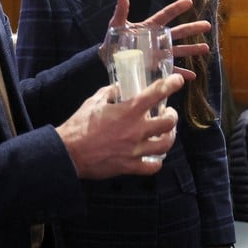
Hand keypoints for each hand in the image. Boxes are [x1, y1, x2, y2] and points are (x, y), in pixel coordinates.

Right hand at [58, 72, 183, 178]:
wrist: (68, 153)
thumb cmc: (79, 126)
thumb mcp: (93, 102)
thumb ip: (109, 92)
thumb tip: (119, 87)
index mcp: (128, 111)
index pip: (156, 93)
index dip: (171, 84)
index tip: (178, 80)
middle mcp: (136, 130)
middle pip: (169, 122)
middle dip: (172, 115)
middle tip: (168, 112)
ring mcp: (135, 150)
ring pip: (166, 144)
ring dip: (169, 136)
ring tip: (166, 133)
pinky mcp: (130, 166)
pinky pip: (153, 166)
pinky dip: (156, 161)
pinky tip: (153, 156)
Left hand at [108, 0, 210, 78]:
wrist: (108, 59)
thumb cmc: (112, 40)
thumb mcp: (117, 24)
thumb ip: (121, 10)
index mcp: (149, 27)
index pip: (165, 15)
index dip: (177, 8)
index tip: (189, 2)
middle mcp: (157, 39)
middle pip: (178, 32)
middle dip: (192, 29)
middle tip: (207, 25)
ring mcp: (158, 53)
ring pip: (179, 50)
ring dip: (192, 50)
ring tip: (206, 48)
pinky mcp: (155, 67)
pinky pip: (170, 70)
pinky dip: (181, 73)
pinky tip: (192, 76)